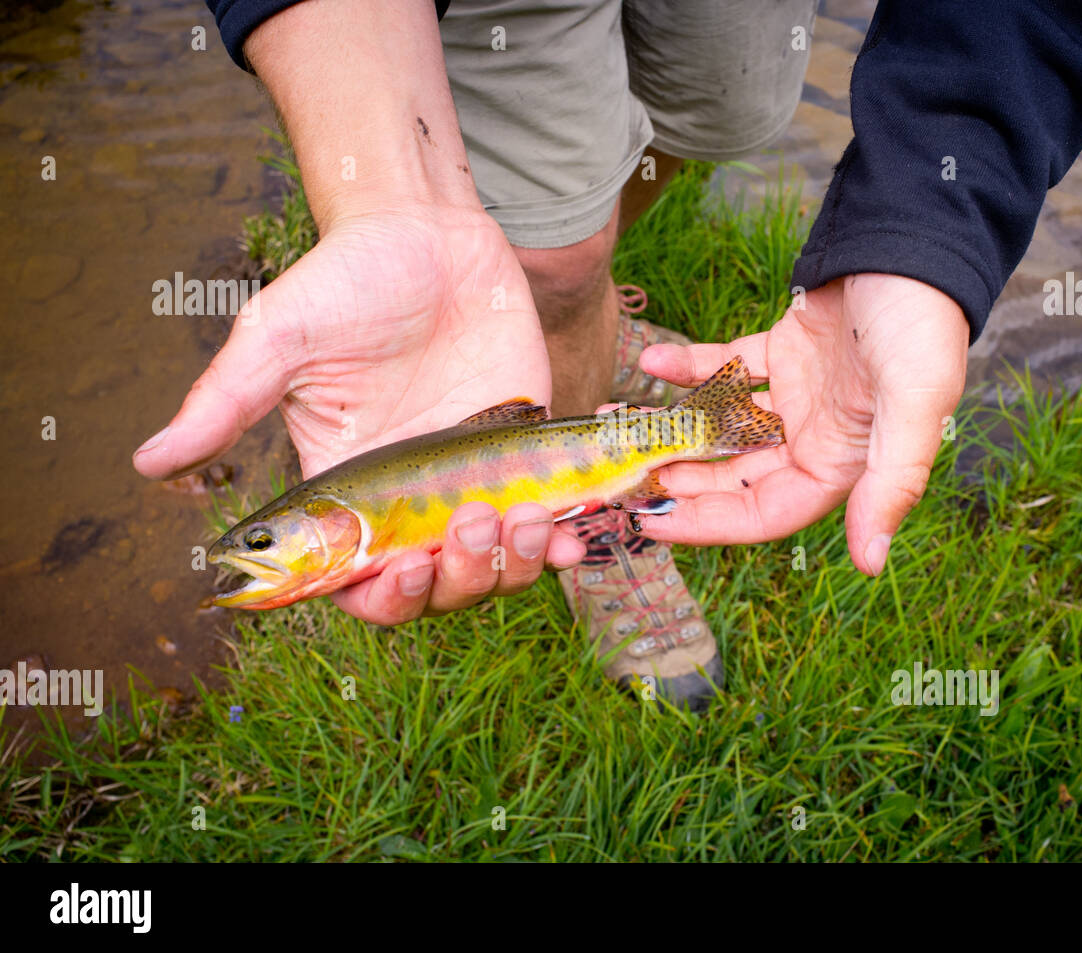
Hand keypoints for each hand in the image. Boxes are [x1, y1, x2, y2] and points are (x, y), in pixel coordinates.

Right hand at [134, 206, 583, 621]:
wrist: (430, 231)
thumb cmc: (346, 280)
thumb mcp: (280, 338)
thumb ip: (224, 403)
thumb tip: (145, 465)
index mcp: (349, 489)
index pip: (362, 581)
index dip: (383, 600)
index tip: (400, 573)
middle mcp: (412, 499)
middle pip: (439, 590)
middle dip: (460, 581)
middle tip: (472, 526)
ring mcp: (473, 480)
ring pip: (500, 568)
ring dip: (516, 565)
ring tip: (530, 519)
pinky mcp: (524, 454)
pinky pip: (549, 521)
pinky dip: (566, 542)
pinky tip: (578, 537)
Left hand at [636, 273, 967, 574]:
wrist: (916, 238)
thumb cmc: (923, 325)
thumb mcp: (916, 407)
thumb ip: (891, 485)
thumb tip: (871, 563)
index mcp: (843, 463)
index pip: (765, 512)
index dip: (710, 523)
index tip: (654, 524)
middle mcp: (815, 437)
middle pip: (734, 475)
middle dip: (681, 480)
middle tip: (624, 475)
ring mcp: (796, 395)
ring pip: (724, 425)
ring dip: (677, 427)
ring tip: (626, 424)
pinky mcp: (784, 351)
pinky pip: (728, 368)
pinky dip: (692, 367)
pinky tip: (655, 361)